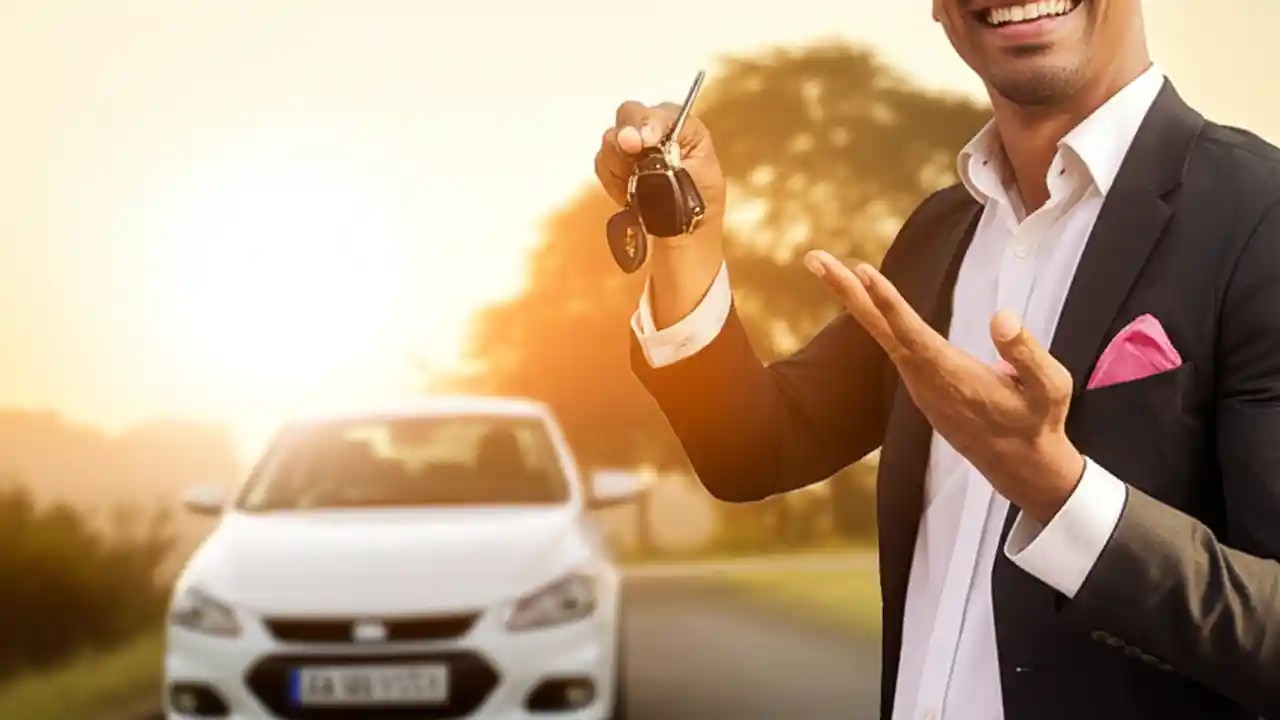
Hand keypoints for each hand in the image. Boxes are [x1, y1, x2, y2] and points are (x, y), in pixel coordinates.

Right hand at [595, 99, 727, 328]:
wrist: (682, 242)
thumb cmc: (698, 209)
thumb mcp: (701, 183)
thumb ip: (674, 160)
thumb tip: (643, 149)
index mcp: (686, 131)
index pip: (666, 113)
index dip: (651, 122)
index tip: (644, 140)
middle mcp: (658, 132)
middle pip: (631, 114)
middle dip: (626, 134)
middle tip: (629, 150)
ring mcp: (634, 148)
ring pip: (611, 139)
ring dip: (618, 162)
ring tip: (634, 188)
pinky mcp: (617, 166)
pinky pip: (602, 163)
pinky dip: (611, 179)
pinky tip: (627, 195)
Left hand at [805, 250, 1085, 523]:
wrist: (1018, 466)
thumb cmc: (1037, 422)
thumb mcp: (1050, 388)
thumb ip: (1026, 353)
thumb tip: (1001, 316)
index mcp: (953, 376)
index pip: (913, 334)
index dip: (889, 304)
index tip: (863, 273)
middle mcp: (925, 377)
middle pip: (879, 328)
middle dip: (847, 291)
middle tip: (814, 258)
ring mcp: (917, 381)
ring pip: (880, 332)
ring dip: (851, 297)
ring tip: (823, 263)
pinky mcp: (919, 382)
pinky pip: (889, 340)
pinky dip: (870, 313)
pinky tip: (856, 292)